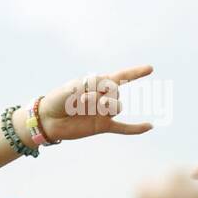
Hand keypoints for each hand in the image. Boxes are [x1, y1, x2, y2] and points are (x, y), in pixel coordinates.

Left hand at [38, 66, 153, 141]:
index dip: (135, 73)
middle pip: (116, 93)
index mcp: (97, 85)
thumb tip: (109, 89)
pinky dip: (135, 128)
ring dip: (106, 106)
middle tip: (82, 98)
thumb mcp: (72, 87)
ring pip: (117, 108)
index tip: (150, 69)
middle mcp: (103, 98)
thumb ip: (91, 85)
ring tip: (90, 107)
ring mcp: (103, 113)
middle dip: (102, 93)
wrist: (47, 119)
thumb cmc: (58, 100)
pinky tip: (150, 126)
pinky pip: (122, 128)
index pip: (120, 77)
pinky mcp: (102, 126)